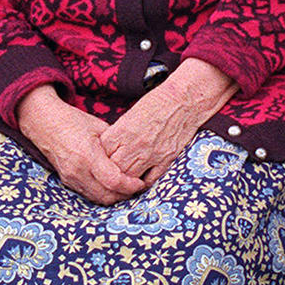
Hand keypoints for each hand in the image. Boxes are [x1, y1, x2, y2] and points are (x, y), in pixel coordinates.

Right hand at [15, 85, 144, 204]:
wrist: (43, 123)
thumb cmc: (73, 121)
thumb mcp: (99, 127)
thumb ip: (115, 145)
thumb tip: (134, 157)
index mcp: (87, 155)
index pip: (114, 181)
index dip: (130, 185)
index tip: (141, 182)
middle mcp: (77, 171)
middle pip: (107, 196)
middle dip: (125, 195)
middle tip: (137, 187)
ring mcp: (70, 178)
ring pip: (97, 199)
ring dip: (114, 197)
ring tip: (127, 187)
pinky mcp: (66, 181)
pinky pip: (88, 194)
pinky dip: (102, 194)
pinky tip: (112, 186)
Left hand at [101, 59, 236, 181]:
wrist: (184, 100)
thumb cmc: (157, 104)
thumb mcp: (130, 115)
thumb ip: (118, 134)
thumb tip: (107, 150)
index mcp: (122, 131)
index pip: (102, 154)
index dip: (100, 158)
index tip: (102, 158)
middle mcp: (134, 145)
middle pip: (113, 169)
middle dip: (110, 172)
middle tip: (110, 172)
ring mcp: (150, 154)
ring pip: (129, 178)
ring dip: (125, 180)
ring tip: (123, 180)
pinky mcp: (166, 160)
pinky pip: (149, 180)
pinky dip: (142, 183)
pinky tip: (140, 181)